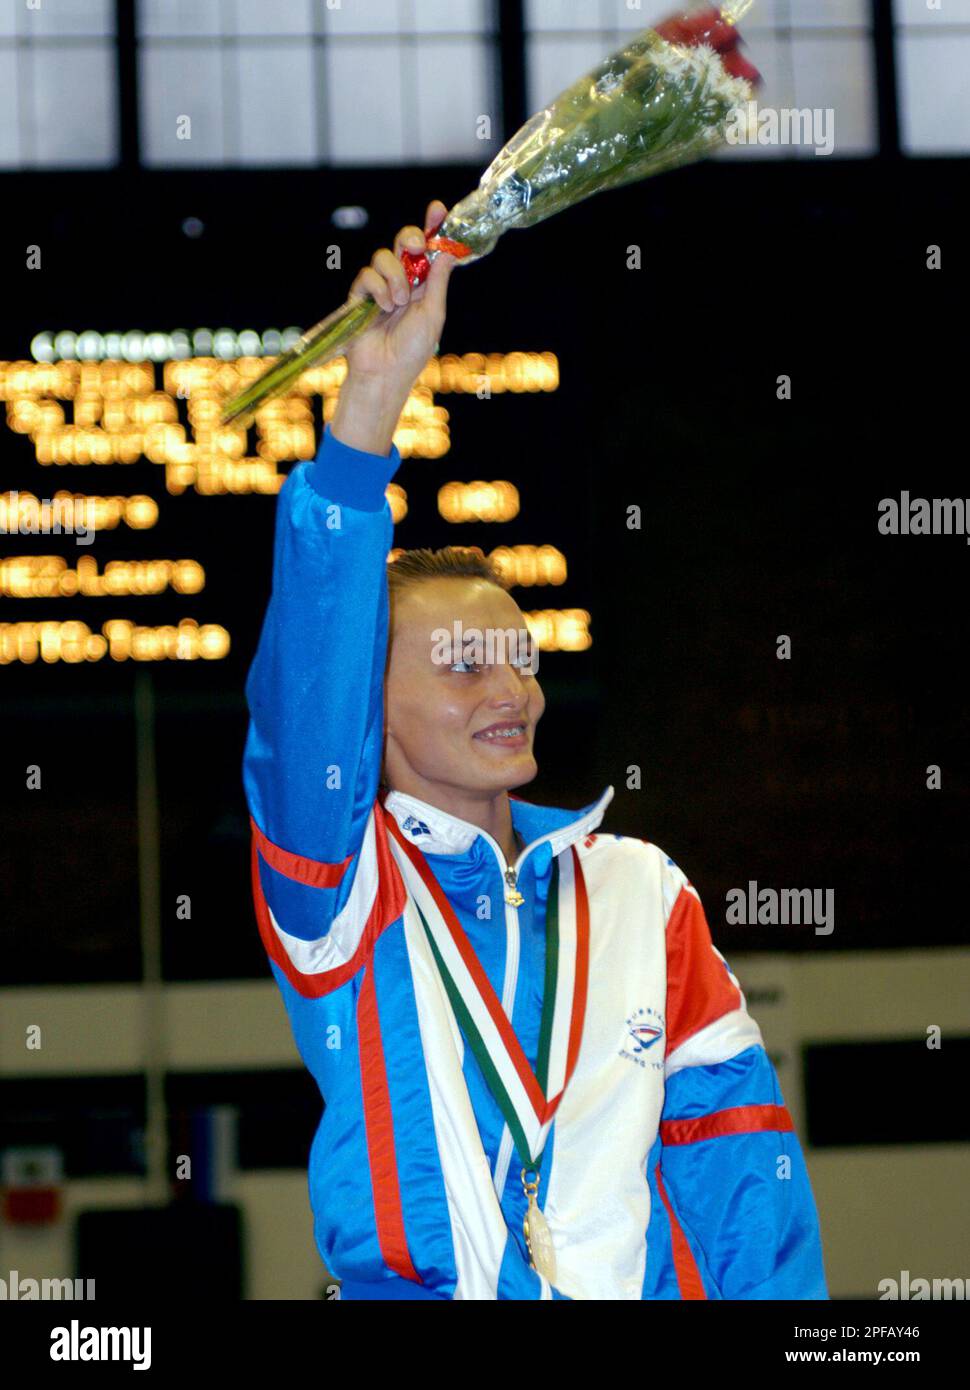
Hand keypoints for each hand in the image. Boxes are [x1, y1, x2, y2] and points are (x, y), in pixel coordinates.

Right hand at [342, 199, 457, 391]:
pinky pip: (368, 275)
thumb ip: (437, 282)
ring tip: (398, 303)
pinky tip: (383, 307)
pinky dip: (378, 288)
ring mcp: (380, 287)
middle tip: (416, 247)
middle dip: (410, 237)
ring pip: (384, 256)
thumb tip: (447, 252)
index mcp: (423, 285)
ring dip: (395, 277)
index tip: (438, 209)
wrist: (385, 372)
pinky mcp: (360, 295)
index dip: (432, 227)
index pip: (428, 250)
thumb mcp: (432, 314)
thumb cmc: (412, 350)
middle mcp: (402, 281)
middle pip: (403, 242)